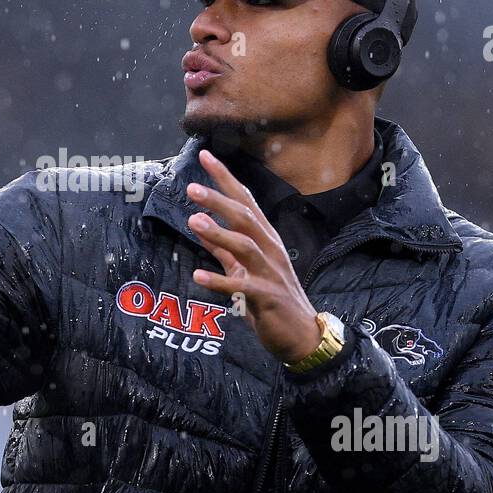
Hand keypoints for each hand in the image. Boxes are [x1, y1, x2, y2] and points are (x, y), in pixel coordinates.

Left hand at [187, 148, 321, 363]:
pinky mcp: (267, 297)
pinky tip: (198, 276)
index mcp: (264, 238)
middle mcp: (270, 249)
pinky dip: (220, 280)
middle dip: (219, 200)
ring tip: (193, 221)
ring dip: (219, 233)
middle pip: (245, 217)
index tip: (205, 156)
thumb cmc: (272, 299)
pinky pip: (242, 286)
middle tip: (191, 186)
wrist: (301, 336)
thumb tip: (200, 225)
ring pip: (245, 245)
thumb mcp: (244, 269)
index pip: (244, 201)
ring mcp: (270, 272)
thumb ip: (223, 249)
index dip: (225, 179)